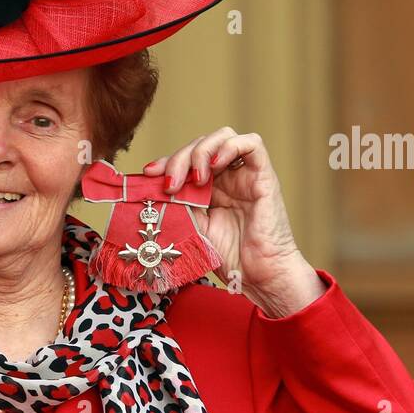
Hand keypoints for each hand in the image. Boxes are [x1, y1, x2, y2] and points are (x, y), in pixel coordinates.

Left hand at [142, 127, 325, 317]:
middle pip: (201, 145)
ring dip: (201, 152)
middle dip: (179, 158)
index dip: (166, 161)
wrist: (257, 275)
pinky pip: (252, 144)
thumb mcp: (193, 226)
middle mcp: (228, 177)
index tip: (149, 174)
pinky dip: (228, 147)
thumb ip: (179, 203)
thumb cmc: (229, 256)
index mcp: (210, 188)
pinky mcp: (264, 176)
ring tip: (194, 178)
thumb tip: (154, 186)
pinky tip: (213, 167)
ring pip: (223, 137)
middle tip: (170, 183)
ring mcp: (246, 175)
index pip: (186, 160)